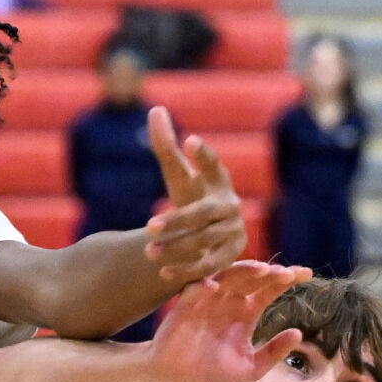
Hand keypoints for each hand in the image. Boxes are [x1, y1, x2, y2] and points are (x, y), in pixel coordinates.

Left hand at [144, 106, 247, 282]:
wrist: (205, 235)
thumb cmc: (191, 197)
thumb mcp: (178, 176)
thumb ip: (166, 147)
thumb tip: (155, 109)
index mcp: (219, 182)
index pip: (215, 166)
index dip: (206, 156)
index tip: (191, 141)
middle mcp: (230, 207)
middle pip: (202, 214)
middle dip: (177, 221)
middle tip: (148, 226)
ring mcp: (233, 232)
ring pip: (203, 241)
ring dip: (176, 247)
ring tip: (148, 251)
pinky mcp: (229, 257)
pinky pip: (207, 265)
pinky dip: (186, 270)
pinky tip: (163, 272)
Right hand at [149, 261, 310, 381]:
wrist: (176, 376)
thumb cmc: (212, 372)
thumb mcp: (250, 368)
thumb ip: (273, 352)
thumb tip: (299, 334)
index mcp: (246, 312)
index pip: (269, 289)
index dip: (287, 279)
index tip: (307, 273)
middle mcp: (229, 300)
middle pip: (252, 278)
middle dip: (270, 273)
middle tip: (286, 273)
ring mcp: (207, 299)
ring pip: (227, 276)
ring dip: (243, 271)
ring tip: (260, 270)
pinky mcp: (185, 305)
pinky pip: (194, 290)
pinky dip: (202, 287)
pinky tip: (214, 288)